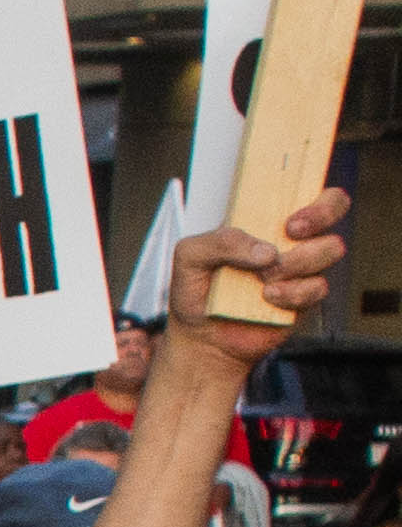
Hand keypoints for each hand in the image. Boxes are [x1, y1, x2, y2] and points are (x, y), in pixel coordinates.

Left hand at [170, 188, 354, 362]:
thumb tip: (265, 250)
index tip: (291, 218)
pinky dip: (292, 293)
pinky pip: (317, 287)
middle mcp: (291, 237)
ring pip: (330, 248)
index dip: (313, 194)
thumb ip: (219, 241)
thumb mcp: (190, 257)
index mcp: (266, 219)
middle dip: (320, 215)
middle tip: (290, 232)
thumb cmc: (197, 290)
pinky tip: (268, 297)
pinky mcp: (307, 296)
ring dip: (297, 261)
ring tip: (263, 277)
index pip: (306, 189)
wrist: (200, 338)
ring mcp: (303, 265)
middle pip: (335, 206)